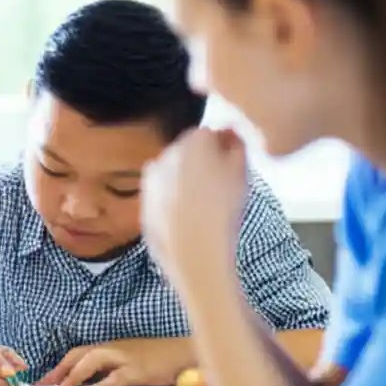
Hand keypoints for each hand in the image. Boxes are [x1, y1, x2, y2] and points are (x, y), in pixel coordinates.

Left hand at [37, 338, 189, 385]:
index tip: (41, 383)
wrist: (184, 352)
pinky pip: (116, 377)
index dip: (57, 368)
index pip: (75, 355)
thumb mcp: (127, 365)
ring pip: (92, 360)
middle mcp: (111, 350)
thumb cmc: (156, 361)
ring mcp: (124, 358)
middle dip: (58, 371)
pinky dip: (101, 385)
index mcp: (107, 349)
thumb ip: (108, 374)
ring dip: (73, 376)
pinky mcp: (138, 370)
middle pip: (77, 355)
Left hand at [142, 128, 247, 289]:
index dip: (221, 146)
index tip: (232, 163)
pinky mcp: (144, 202)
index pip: (207, 133)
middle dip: (202, 161)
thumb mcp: (241, 172)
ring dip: (186, 180)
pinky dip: (173, 200)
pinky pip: (163, 194)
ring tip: (206, 204)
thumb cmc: (223, 209)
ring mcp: (150, 180)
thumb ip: (237, 145)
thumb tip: (230, 134)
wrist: (193, 251)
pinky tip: (189, 217)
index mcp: (190, 142)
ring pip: (172, 172)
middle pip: (186, 150)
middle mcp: (164, 155)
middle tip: (221, 185)